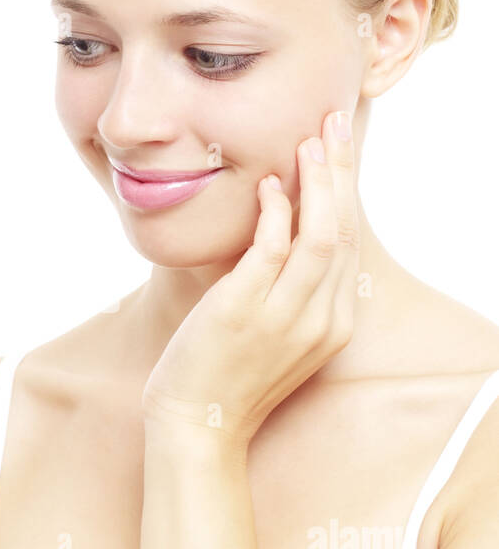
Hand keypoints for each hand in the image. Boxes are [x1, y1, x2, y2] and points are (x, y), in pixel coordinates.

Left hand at [141, 109, 357, 449]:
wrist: (197, 425)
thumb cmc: (226, 374)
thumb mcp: (274, 330)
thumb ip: (287, 285)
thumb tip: (280, 225)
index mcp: (333, 323)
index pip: (349, 242)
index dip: (347, 189)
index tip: (339, 147)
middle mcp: (320, 319)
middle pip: (343, 230)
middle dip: (342, 171)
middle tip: (335, 122)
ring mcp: (284, 317)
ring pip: (320, 236)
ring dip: (317, 183)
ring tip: (307, 141)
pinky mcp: (243, 311)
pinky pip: (271, 250)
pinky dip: (275, 212)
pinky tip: (268, 185)